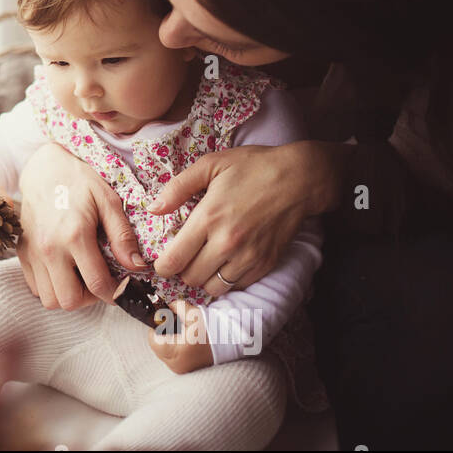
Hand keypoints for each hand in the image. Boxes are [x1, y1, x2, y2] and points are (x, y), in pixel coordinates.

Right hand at [15, 142, 148, 310]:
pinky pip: (36, 287)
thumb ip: (122, 236)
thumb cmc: (79, 181)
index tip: (122, 289)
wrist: (42, 169)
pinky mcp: (22, 253)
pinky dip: (51, 286)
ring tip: (81, 276)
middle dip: (89, 298)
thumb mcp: (107, 201)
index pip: (97, 284)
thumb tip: (136, 266)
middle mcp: (49, 249)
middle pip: (69, 301)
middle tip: (99, 281)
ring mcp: (32, 253)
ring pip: (50, 299)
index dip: (115, 294)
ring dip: (68, 294)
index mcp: (74, 235)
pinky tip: (64, 269)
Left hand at [147, 141, 334, 296]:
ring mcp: (248, 256)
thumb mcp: (210, 165)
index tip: (162, 261)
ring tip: (206, 260)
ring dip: (205, 278)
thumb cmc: (253, 167)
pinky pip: (237, 285)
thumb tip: (152, 209)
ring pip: (213, 287)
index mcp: (208, 218)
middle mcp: (227, 243)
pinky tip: (226, 261)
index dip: (161, 266)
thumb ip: (177, 188)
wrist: (299, 178)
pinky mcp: (266, 264)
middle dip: (182, 270)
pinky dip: (228, 279)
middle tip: (186, 256)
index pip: (173, 261)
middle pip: (190, 278)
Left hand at [148, 300, 212, 373]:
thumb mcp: (193, 314)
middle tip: (173, 326)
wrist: (229, 343)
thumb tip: (166, 307)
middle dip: (162, 334)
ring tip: (181, 335)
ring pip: (163, 353)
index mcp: (177, 351)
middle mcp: (177, 364)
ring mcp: (180, 369)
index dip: (156, 327)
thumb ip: (176, 307)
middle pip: (157, 347)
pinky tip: (185, 343)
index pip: (154, 339)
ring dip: (168, 342)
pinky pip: (172, 358)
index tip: (163, 321)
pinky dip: (175, 350)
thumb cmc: (213, 330)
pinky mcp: (184, 371)